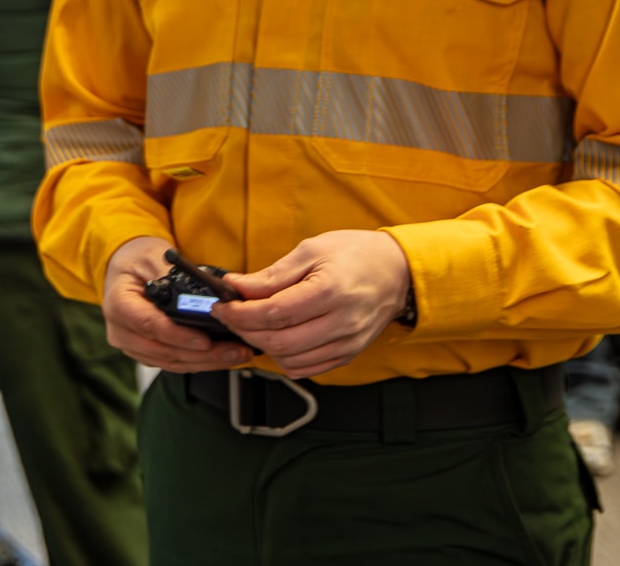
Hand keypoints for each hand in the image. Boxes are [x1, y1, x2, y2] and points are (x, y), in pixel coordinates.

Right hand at [101, 236, 253, 373]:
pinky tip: (222, 356)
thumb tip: (200, 294)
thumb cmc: (137, 260)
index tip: (205, 341)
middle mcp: (121, 330)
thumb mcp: (152, 256)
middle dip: (203, 354)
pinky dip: (199, 362)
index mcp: (118, 304)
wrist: (125, 269)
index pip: (149, 325)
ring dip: (206, 362)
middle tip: (234, 349)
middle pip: (164, 351)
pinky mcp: (146, 353)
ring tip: (236, 354)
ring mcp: (132, 345)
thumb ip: (172, 275)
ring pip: (172, 362)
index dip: (179, 336)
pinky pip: (174, 363)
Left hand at [215, 230, 412, 378]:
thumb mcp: (311, 250)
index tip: (222, 305)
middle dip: (245, 331)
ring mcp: (347, 344)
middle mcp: (341, 323)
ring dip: (262, 347)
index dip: (240, 313)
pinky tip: (276, 338)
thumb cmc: (354, 254)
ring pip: (291, 361)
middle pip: (279, 342)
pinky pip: (307, 369)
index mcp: (330, 291)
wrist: (396, 272)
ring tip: (251, 325)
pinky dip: (284, 359)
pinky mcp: (348, 355)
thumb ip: (272, 275)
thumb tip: (235, 287)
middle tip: (230, 315)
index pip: (274, 314)